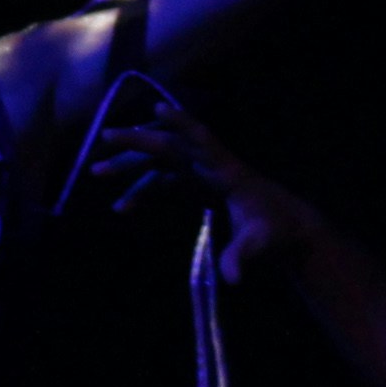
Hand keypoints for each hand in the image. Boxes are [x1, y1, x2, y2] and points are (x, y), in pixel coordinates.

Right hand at [85, 107, 322, 279]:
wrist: (288, 232)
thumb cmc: (278, 234)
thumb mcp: (262, 246)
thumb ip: (243, 257)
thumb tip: (232, 278)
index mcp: (229, 172)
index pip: (203, 141)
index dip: (182, 123)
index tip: (157, 108)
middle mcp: (212, 168)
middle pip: (170, 148)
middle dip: (137, 142)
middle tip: (104, 137)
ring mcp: (204, 177)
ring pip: (161, 165)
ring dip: (131, 167)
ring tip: (97, 172)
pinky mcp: (200, 190)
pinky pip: (164, 185)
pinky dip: (143, 193)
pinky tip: (122, 207)